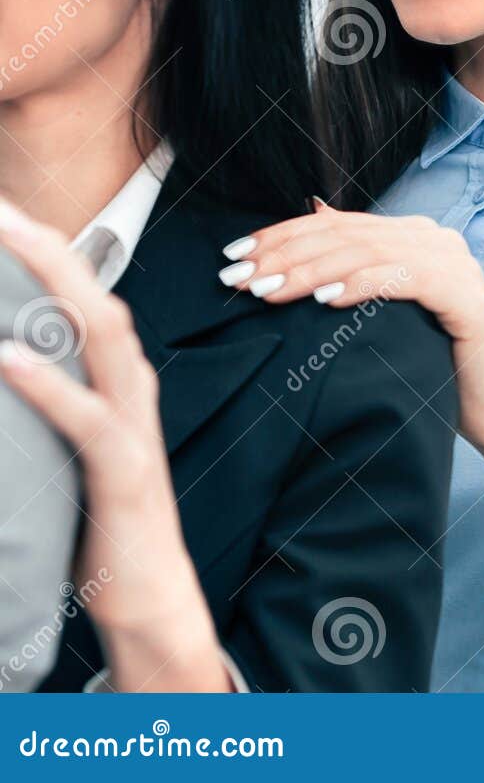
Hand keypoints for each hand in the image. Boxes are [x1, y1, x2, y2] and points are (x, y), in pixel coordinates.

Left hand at [0, 198, 228, 691]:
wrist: (149, 595)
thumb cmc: (101, 524)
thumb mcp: (65, 450)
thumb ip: (47, 406)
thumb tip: (4, 363)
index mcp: (118, 384)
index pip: (85, 301)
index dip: (49, 254)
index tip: (4, 217)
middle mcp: (132, 392)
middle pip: (98, 299)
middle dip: (50, 247)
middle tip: (1, 208)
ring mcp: (132, 427)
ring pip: (103, 337)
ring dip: (55, 284)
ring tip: (10, 242)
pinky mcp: (123, 471)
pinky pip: (86, 417)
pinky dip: (45, 382)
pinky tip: (7, 355)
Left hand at [220, 203, 483, 456]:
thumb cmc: (431, 367)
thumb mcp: (381, 315)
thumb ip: (353, 269)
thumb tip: (310, 212)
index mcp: (414, 236)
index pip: (336, 223)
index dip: (281, 235)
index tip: (233, 258)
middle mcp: (438, 240)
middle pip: (347, 233)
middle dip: (285, 253)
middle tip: (239, 278)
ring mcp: (457, 264)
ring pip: (370, 251)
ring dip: (312, 269)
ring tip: (269, 292)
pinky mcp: (467, 296)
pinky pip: (406, 278)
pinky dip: (361, 284)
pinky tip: (324, 299)